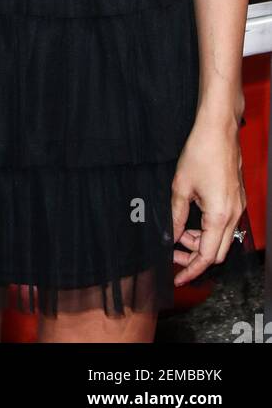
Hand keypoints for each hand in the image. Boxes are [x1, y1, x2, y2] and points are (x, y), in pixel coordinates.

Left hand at [170, 113, 246, 284]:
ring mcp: (237, 207)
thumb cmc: (200, 152)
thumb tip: (171, 236)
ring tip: (180, 232)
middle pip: (218, 252)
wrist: (219, 129)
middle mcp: (233, 215)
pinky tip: (191, 220)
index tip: (178, 277)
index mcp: (220, 216)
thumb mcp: (180, 186)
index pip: (207, 256)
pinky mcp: (236, 199)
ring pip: (222, 239)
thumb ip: (176, 216)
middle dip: (195, 257)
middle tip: (174, 254)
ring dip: (201, 242)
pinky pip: (225, 225)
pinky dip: (209, 229)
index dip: (191, 269)